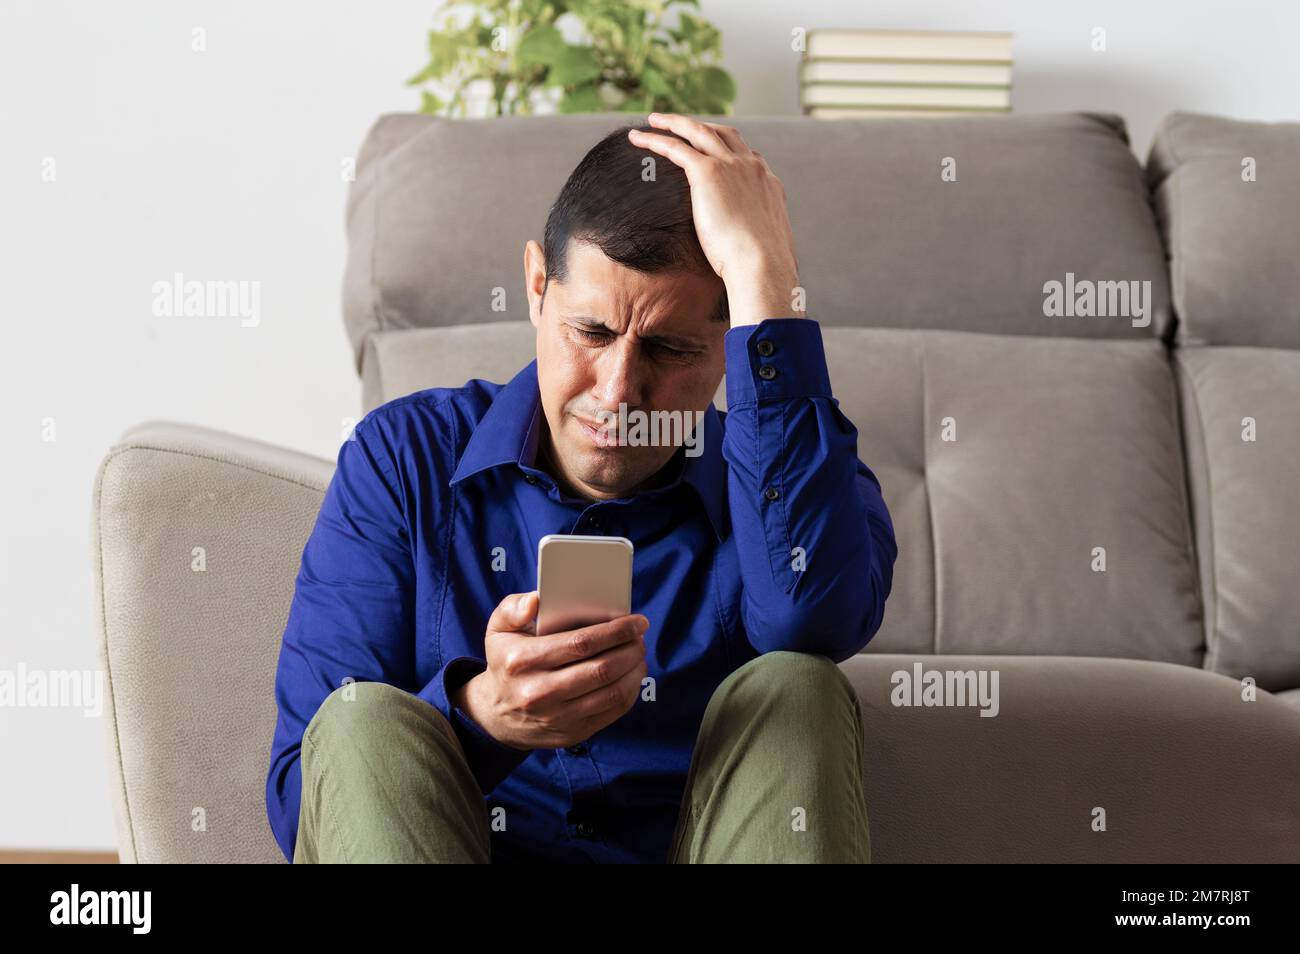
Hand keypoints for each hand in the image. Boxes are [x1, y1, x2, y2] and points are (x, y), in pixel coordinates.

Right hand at [454, 591, 649, 750]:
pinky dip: (630, 691)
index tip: (636, 621)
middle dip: (630, 649)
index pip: (581, 643)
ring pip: (612, 692)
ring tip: (638, 653)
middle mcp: (539, 692)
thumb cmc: (506, 663)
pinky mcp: (571, 734)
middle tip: (640, 636)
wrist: (495, 715)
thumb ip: (513, 608)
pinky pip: (612, 712)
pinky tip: (632, 675)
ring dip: (635, 670)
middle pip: (602, 669)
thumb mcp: (497, 631)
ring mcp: (556, 717)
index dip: (616, 631)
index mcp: (523, 661)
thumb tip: (537, 600)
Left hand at [627, 112, 802, 325]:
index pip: (749, 157)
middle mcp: (753, 167)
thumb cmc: (765, 270)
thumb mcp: (768, 251)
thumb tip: (762, 264)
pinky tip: (639, 138)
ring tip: (654, 120)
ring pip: (698, 131)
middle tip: (682, 125)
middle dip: (702, 127)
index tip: (716, 152)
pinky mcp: (709, 172)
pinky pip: (676, 146)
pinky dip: (657, 139)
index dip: (730, 151)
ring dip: (675, 122)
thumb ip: (760, 245)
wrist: (762, 265)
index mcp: (769, 185)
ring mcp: (732, 166)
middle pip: (725, 134)